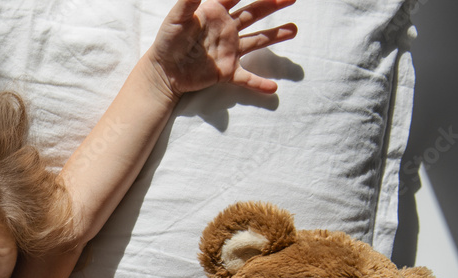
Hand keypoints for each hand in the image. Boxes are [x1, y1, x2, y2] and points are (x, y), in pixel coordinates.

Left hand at [148, 0, 297, 98]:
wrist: (163, 71)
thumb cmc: (167, 41)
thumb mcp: (177, 18)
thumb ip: (189, 0)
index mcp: (215, 12)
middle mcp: (226, 29)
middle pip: (254, 13)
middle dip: (272, 4)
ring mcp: (228, 50)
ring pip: (257, 40)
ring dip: (275, 35)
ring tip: (294, 30)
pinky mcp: (226, 71)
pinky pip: (246, 77)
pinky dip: (259, 83)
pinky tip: (273, 88)